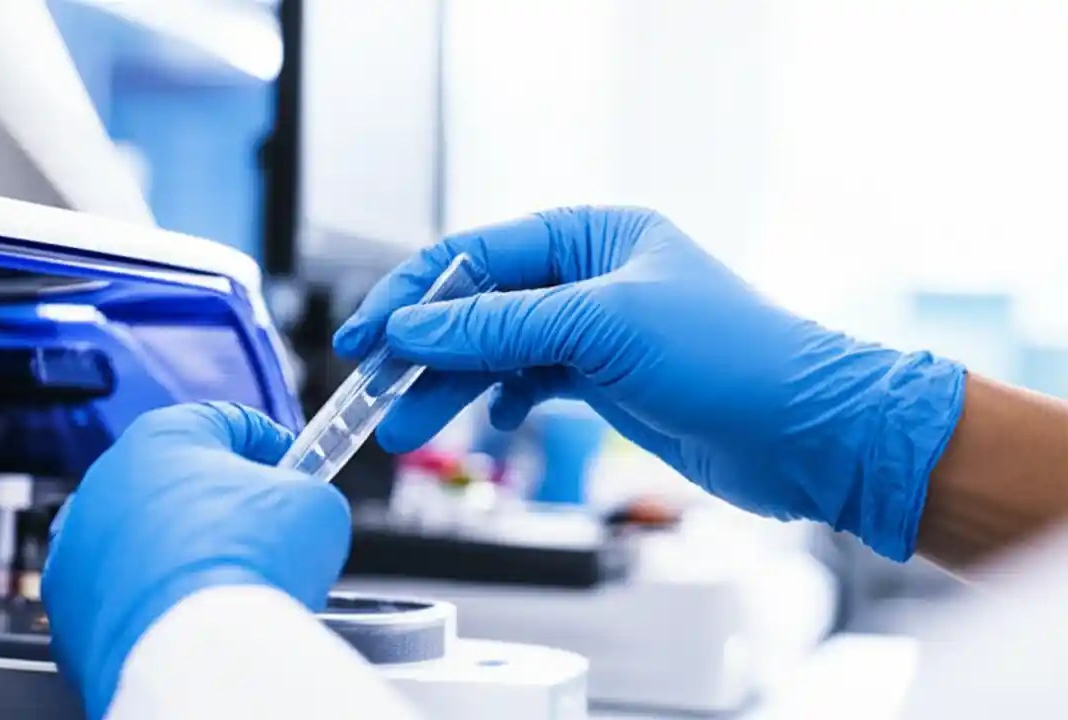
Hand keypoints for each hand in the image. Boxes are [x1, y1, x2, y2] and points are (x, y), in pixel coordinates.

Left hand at [42, 403, 350, 718]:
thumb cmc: (250, 563)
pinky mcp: (70, 600)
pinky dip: (155, 595)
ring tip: (229, 582)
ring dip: (185, 548)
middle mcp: (108, 479)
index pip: (227, 422)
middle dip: (224, 502)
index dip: (270, 444)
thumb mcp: (315, 503)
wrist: (196, 650)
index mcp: (164, 435)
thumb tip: (298, 504)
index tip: (293, 468)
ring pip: (147, 533)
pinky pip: (123, 586)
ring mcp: (81, 540)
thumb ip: (304, 488)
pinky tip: (191, 613)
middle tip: (268, 532)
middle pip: (181, 478)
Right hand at [335, 206, 964, 560]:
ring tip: (409, 428)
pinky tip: (490, 422)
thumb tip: (415, 328)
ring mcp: (597, 330)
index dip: (413, 296)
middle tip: (375, 395)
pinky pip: (530, 382)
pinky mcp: (606, 379)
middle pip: (479, 307)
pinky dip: (502, 401)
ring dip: (452, 389)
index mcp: (592, 234)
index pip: (476, 255)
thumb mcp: (603, 327)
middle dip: (424, 352)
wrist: (808, 436)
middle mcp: (590, 276)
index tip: (369, 338)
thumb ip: (500, 325)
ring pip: (498, 352)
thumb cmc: (733, 359)